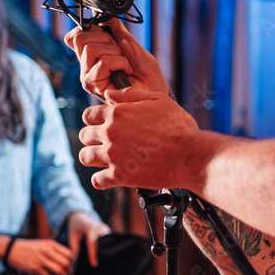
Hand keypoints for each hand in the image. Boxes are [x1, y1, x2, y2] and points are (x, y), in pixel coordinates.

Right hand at [5, 238, 73, 274]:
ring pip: (58, 270)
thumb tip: (67, 260)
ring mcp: (40, 260)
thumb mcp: (42, 243)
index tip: (75, 267)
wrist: (10, 249)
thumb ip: (54, 250)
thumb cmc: (27, 247)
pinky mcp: (34, 269)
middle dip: (70, 271)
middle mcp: (46, 251)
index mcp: (50, 244)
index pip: (68, 253)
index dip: (74, 262)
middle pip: (65, 262)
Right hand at [64, 18, 169, 101]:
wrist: (155, 91)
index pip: (74, 37)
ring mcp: (88, 77)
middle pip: (80, 38)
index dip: (86, 28)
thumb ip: (115, 29)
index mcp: (93, 57)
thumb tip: (101, 13)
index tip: (105, 32)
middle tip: (120, 52)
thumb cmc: (146, 74)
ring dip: (115, 53)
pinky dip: (120, 62)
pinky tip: (126, 72)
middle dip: (105, 39)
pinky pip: (103, 62)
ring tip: (125, 65)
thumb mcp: (131, 44)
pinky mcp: (93, 86)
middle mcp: (86, 67)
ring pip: (91, 49)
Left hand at [67, 210, 110, 267]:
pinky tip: (106, 259)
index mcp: (90, 227)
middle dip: (102, 254)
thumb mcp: (72, 239)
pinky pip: (110, 242)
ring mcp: (106, 229)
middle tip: (100, 266)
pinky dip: (107, 249)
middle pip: (104, 242)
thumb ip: (75, 250)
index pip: (93, 242)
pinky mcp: (109, 232)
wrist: (80, 218)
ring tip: (105, 264)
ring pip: (109, 242)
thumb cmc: (75, 230)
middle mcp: (100, 227)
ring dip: (106, 252)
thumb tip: (78, 264)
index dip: (93, 254)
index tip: (94, 265)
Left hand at [80, 87, 198, 189]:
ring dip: (93, 158)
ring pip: (86, 157)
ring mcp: (113, 155)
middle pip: (85, 136)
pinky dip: (102, 179)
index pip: (89, 115)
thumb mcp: (157, 100)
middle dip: (93, 138)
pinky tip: (110, 176)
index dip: (95, 120)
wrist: (189, 154)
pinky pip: (97, 180)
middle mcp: (110, 133)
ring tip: (105, 159)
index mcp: (117, 113)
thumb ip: (130, 95)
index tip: (101, 125)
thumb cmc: (178, 127)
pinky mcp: (119, 176)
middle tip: (105, 143)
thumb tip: (109, 94)